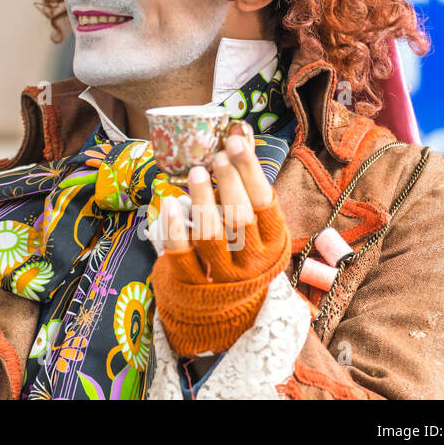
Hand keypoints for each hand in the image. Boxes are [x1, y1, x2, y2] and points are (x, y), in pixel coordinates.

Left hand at [152, 122, 291, 356]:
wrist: (224, 312)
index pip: (265, 202)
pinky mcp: (193, 285)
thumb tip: (242, 132)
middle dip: (226, 182)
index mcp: (273, 243)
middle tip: (214, 156)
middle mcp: (251, 262)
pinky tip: (170, 204)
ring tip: (194, 172)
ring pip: (212, 235)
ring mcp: (222, 276)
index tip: (234, 141)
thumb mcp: (255, 223)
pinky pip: (182, 255)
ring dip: (202, 199)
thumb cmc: (241, 252)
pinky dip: (175, 227)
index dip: (249, 170)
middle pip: (240, 217)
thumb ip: (247, 181)